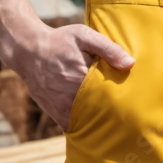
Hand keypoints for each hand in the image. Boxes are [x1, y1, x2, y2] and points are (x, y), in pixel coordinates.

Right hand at [8, 22, 135, 130]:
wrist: (30, 50)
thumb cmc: (61, 40)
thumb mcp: (85, 36)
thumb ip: (108, 49)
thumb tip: (130, 63)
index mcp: (83, 77)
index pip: (110, 95)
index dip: (122, 99)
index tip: (133, 102)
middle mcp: (72, 96)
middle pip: (100, 111)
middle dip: (113, 113)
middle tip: (128, 116)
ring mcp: (62, 107)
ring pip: (87, 121)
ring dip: (99, 122)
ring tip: (114, 122)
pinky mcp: (55, 112)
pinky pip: (73, 125)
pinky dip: (84, 125)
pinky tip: (95, 124)